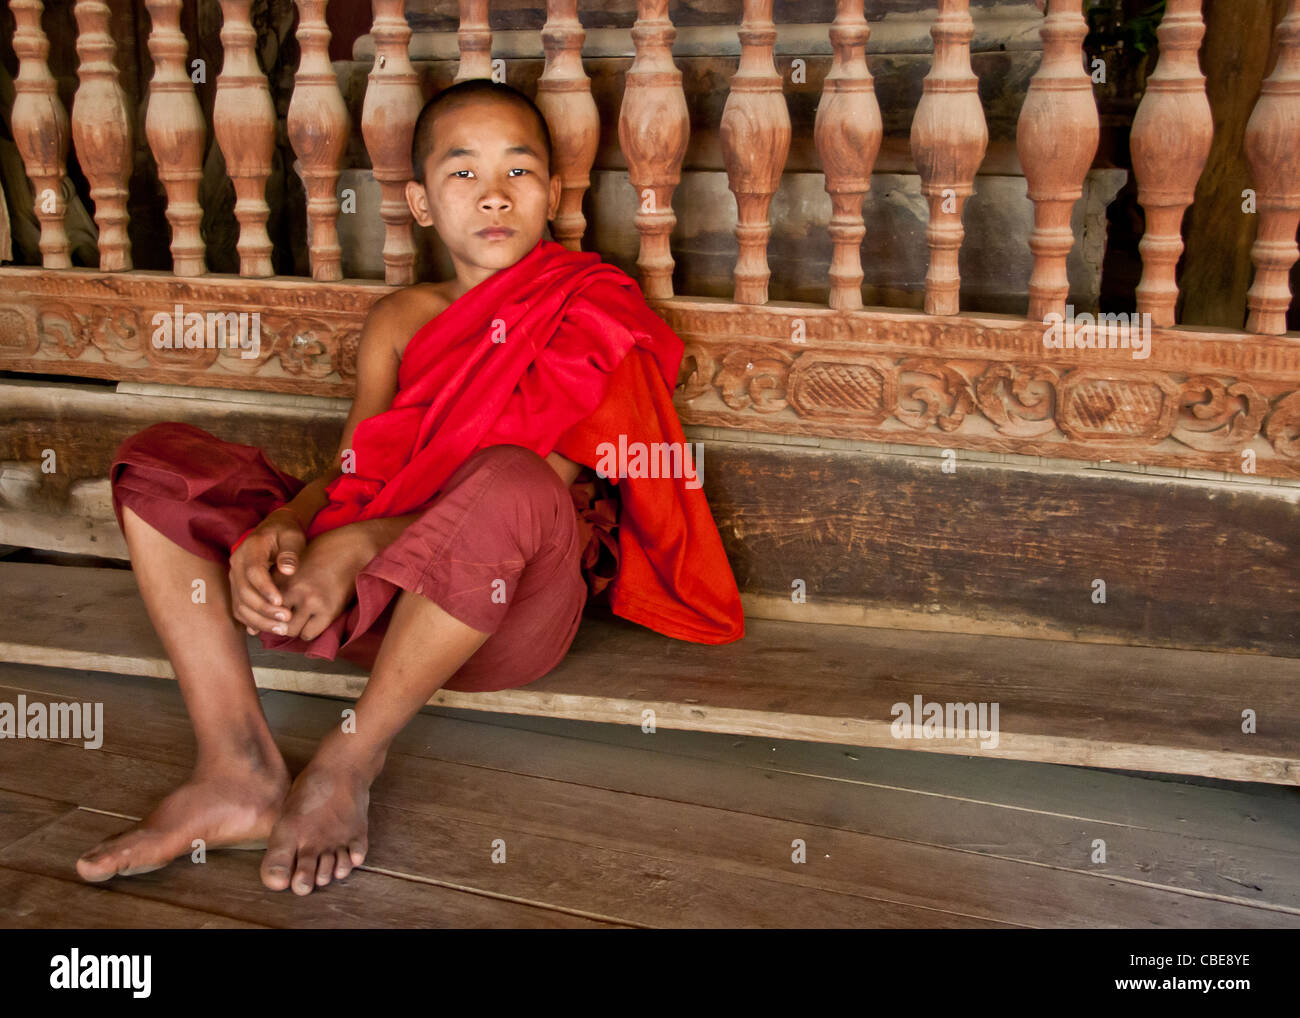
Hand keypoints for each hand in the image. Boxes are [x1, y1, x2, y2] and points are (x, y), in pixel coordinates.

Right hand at [229, 508, 305, 635]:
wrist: (273, 530)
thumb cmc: (285, 533)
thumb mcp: (292, 536)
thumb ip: (290, 552)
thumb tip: (288, 570)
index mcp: (250, 549)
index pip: (253, 572)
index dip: (265, 588)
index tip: (281, 602)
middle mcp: (237, 564)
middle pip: (244, 591)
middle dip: (264, 609)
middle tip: (286, 619)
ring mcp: (235, 578)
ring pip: (240, 604)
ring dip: (259, 620)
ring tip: (282, 629)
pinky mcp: (238, 589)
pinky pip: (240, 608)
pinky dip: (252, 621)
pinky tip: (267, 629)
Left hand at [273, 525, 378, 642]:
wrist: (354, 547)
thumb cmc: (325, 550)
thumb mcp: (294, 560)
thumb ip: (278, 577)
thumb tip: (265, 599)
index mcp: (281, 576)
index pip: (261, 604)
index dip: (264, 611)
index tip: (269, 614)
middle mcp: (293, 589)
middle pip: (272, 619)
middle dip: (276, 623)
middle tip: (284, 621)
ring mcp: (311, 601)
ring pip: (289, 630)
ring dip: (292, 628)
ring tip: (300, 621)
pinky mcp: (328, 610)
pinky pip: (308, 634)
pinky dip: (307, 631)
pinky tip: (312, 622)